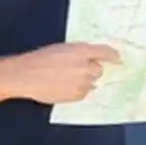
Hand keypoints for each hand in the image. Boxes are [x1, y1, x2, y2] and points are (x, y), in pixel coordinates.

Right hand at [4, 42, 121, 104]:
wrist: (26, 75)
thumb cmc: (40, 59)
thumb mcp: (61, 49)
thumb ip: (79, 53)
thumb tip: (90, 59)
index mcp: (81, 51)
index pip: (105, 52)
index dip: (113, 56)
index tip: (118, 59)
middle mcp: (85, 67)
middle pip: (99, 70)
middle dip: (91, 70)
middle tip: (76, 69)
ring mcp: (82, 83)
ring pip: (91, 83)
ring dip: (84, 81)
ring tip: (65, 79)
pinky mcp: (77, 95)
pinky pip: (84, 93)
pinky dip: (78, 90)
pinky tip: (63, 87)